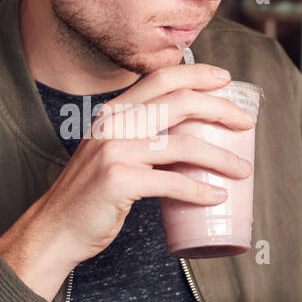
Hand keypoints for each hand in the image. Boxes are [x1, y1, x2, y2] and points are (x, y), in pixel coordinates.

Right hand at [0, 63, 255, 299]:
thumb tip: (187, 139)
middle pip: (179, 102)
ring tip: (243, 170)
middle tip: (246, 123)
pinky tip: (218, 195)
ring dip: (221, 157)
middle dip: (220, 108)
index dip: (197, 73)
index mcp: (114, 112)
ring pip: (183, 144)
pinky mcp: (119, 180)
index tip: (226, 79)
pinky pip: (172, 181)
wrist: (55, 228)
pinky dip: (200, 189)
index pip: (161, 78)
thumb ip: (139, 139)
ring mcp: (115, 150)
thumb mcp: (110, 152)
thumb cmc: (89, 195)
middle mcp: (114, 123)